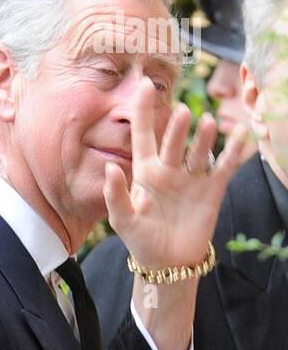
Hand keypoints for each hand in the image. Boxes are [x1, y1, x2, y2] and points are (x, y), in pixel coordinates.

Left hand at [103, 79, 248, 269]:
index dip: (144, 112)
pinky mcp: (213, 188)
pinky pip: (224, 166)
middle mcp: (170, 169)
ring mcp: (192, 177)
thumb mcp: (123, 221)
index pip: (144, 136)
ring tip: (207, 124)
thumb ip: (115, 195)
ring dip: (204, 138)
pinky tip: (239, 135)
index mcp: (146, 172)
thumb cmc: (142, 241)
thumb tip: (109, 168)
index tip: (143, 85)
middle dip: (178, 128)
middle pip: (174, 142)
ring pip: (199, 151)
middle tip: (183, 113)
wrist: (169, 264)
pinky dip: (233, 151)